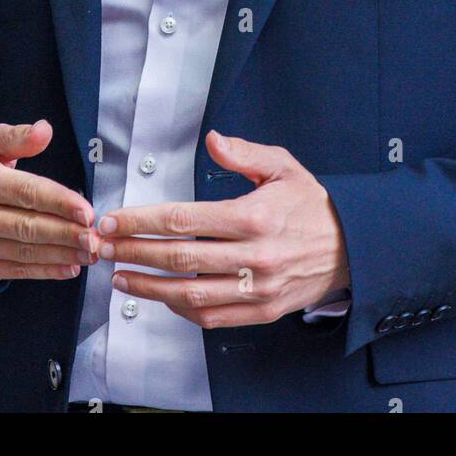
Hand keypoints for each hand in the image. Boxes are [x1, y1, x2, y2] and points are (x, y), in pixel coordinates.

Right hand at [0, 119, 99, 279]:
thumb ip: (17, 137)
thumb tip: (44, 130)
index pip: (26, 193)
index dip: (59, 202)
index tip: (86, 210)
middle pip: (28, 227)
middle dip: (67, 234)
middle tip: (97, 237)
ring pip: (25, 252)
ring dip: (62, 254)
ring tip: (91, 252)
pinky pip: (15, 270)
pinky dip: (44, 271)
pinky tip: (69, 266)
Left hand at [96, 131, 349, 328]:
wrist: (353, 247)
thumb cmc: (313, 204)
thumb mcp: (283, 166)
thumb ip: (244, 153)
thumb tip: (212, 139)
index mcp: (253, 216)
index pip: (182, 220)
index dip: (140, 221)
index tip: (112, 221)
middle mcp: (253, 256)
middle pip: (178, 259)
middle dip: (132, 253)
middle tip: (101, 248)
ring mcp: (256, 288)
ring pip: (189, 295)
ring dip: (147, 288)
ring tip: (119, 277)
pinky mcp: (261, 311)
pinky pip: (211, 316)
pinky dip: (180, 310)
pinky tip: (159, 297)